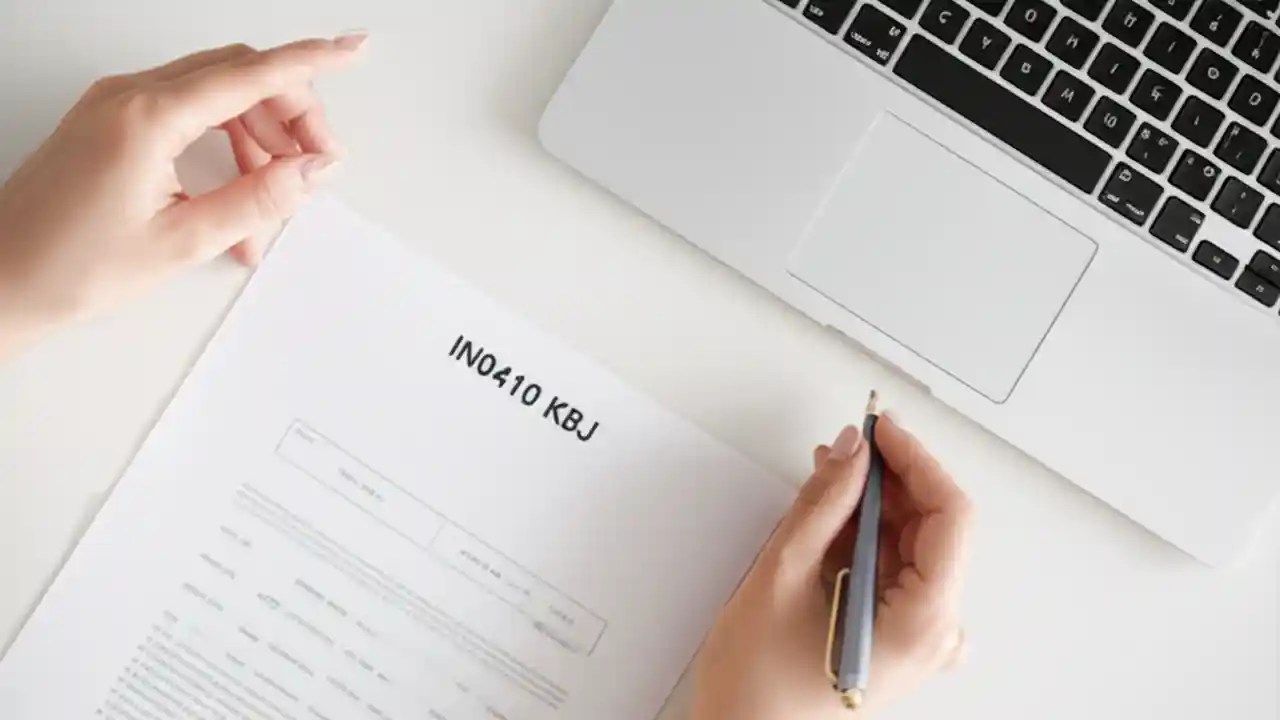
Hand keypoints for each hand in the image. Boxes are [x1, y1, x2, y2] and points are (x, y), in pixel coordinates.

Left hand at [0, 36, 364, 356]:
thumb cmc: (70, 268)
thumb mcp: (182, 241)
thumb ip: (257, 199)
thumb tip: (313, 169)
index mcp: (148, 118)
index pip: (249, 75)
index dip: (310, 61)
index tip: (353, 48)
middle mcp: (130, 96)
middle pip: (237, 74)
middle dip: (291, 110)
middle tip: (319, 162)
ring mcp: (116, 104)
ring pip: (215, 91)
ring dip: (259, 132)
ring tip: (277, 196)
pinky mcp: (110, 121)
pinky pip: (186, 111)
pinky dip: (224, 141)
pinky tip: (238, 195)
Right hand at [691, 415, 972, 718]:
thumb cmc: (758, 690)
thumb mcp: (781, 577)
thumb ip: (822, 505)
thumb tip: (850, 454)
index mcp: (922, 624)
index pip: (950, 517)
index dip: (916, 461)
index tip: (882, 430)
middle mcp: (934, 636)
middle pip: (935, 531)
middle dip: (891, 480)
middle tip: (849, 446)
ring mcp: (917, 641)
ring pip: (913, 548)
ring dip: (874, 506)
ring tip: (828, 477)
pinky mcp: (895, 640)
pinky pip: (895, 573)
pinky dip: (866, 538)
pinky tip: (831, 517)